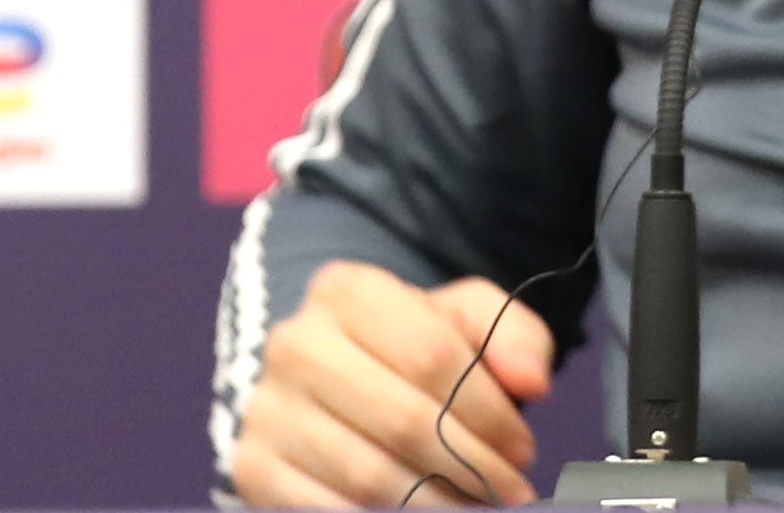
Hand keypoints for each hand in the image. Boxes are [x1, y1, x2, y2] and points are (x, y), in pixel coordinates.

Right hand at [230, 258, 557, 507]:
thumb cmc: (408, 351)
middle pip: (403, 419)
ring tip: (474, 508)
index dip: (490, 412)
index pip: (433, 355)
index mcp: (346, 291)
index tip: (522, 447)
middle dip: (471, 466)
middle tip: (509, 492)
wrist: (329, 384)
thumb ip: (511, 333)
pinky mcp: (252, 466)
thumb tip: (531, 380)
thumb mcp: (462, 321)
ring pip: (369, 475)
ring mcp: (267, 408)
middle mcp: (296, 343)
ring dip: (436, 504)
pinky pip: (327, 511)